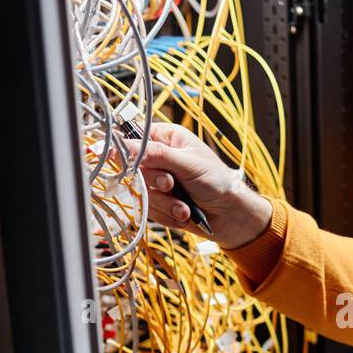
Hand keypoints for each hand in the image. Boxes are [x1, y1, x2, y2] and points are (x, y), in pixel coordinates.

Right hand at [119, 122, 273, 249]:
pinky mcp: (159, 203)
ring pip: (141, 193)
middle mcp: (160, 158)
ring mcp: (158, 182)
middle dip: (154, 183)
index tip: (121, 160)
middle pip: (134, 168)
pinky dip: (167, 215)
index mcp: (167, 138)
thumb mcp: (188, 164)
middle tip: (171, 185)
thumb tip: (124, 145)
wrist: (231, 216)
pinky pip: (149, 210)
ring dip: (165, 204)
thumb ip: (156, 154)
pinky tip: (184, 214)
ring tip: (185, 207)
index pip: (134, 137)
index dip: (125, 149)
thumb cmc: (218, 182)